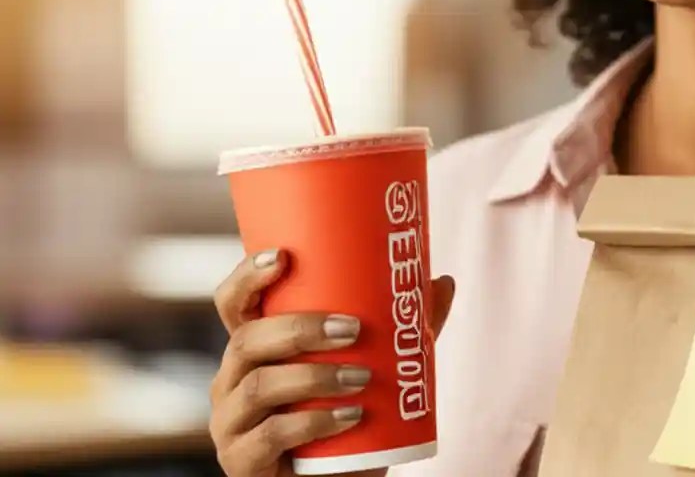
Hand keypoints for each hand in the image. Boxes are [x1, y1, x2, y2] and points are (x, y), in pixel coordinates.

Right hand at [209, 248, 455, 476]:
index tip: (283, 256)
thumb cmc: (348, 422)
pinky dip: (313, 423)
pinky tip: (349, 416)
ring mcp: (231, 423)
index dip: (247, 277)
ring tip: (362, 378)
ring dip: (314, 376)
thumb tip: (444, 281)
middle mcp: (232, 380)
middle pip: (247, 341)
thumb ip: (406, 331)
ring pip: (260, 386)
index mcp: (255, 349)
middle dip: (300, 329)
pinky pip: (270, 437)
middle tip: (354, 330)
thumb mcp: (378, 370)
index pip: (233, 305)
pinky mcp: (242, 462)